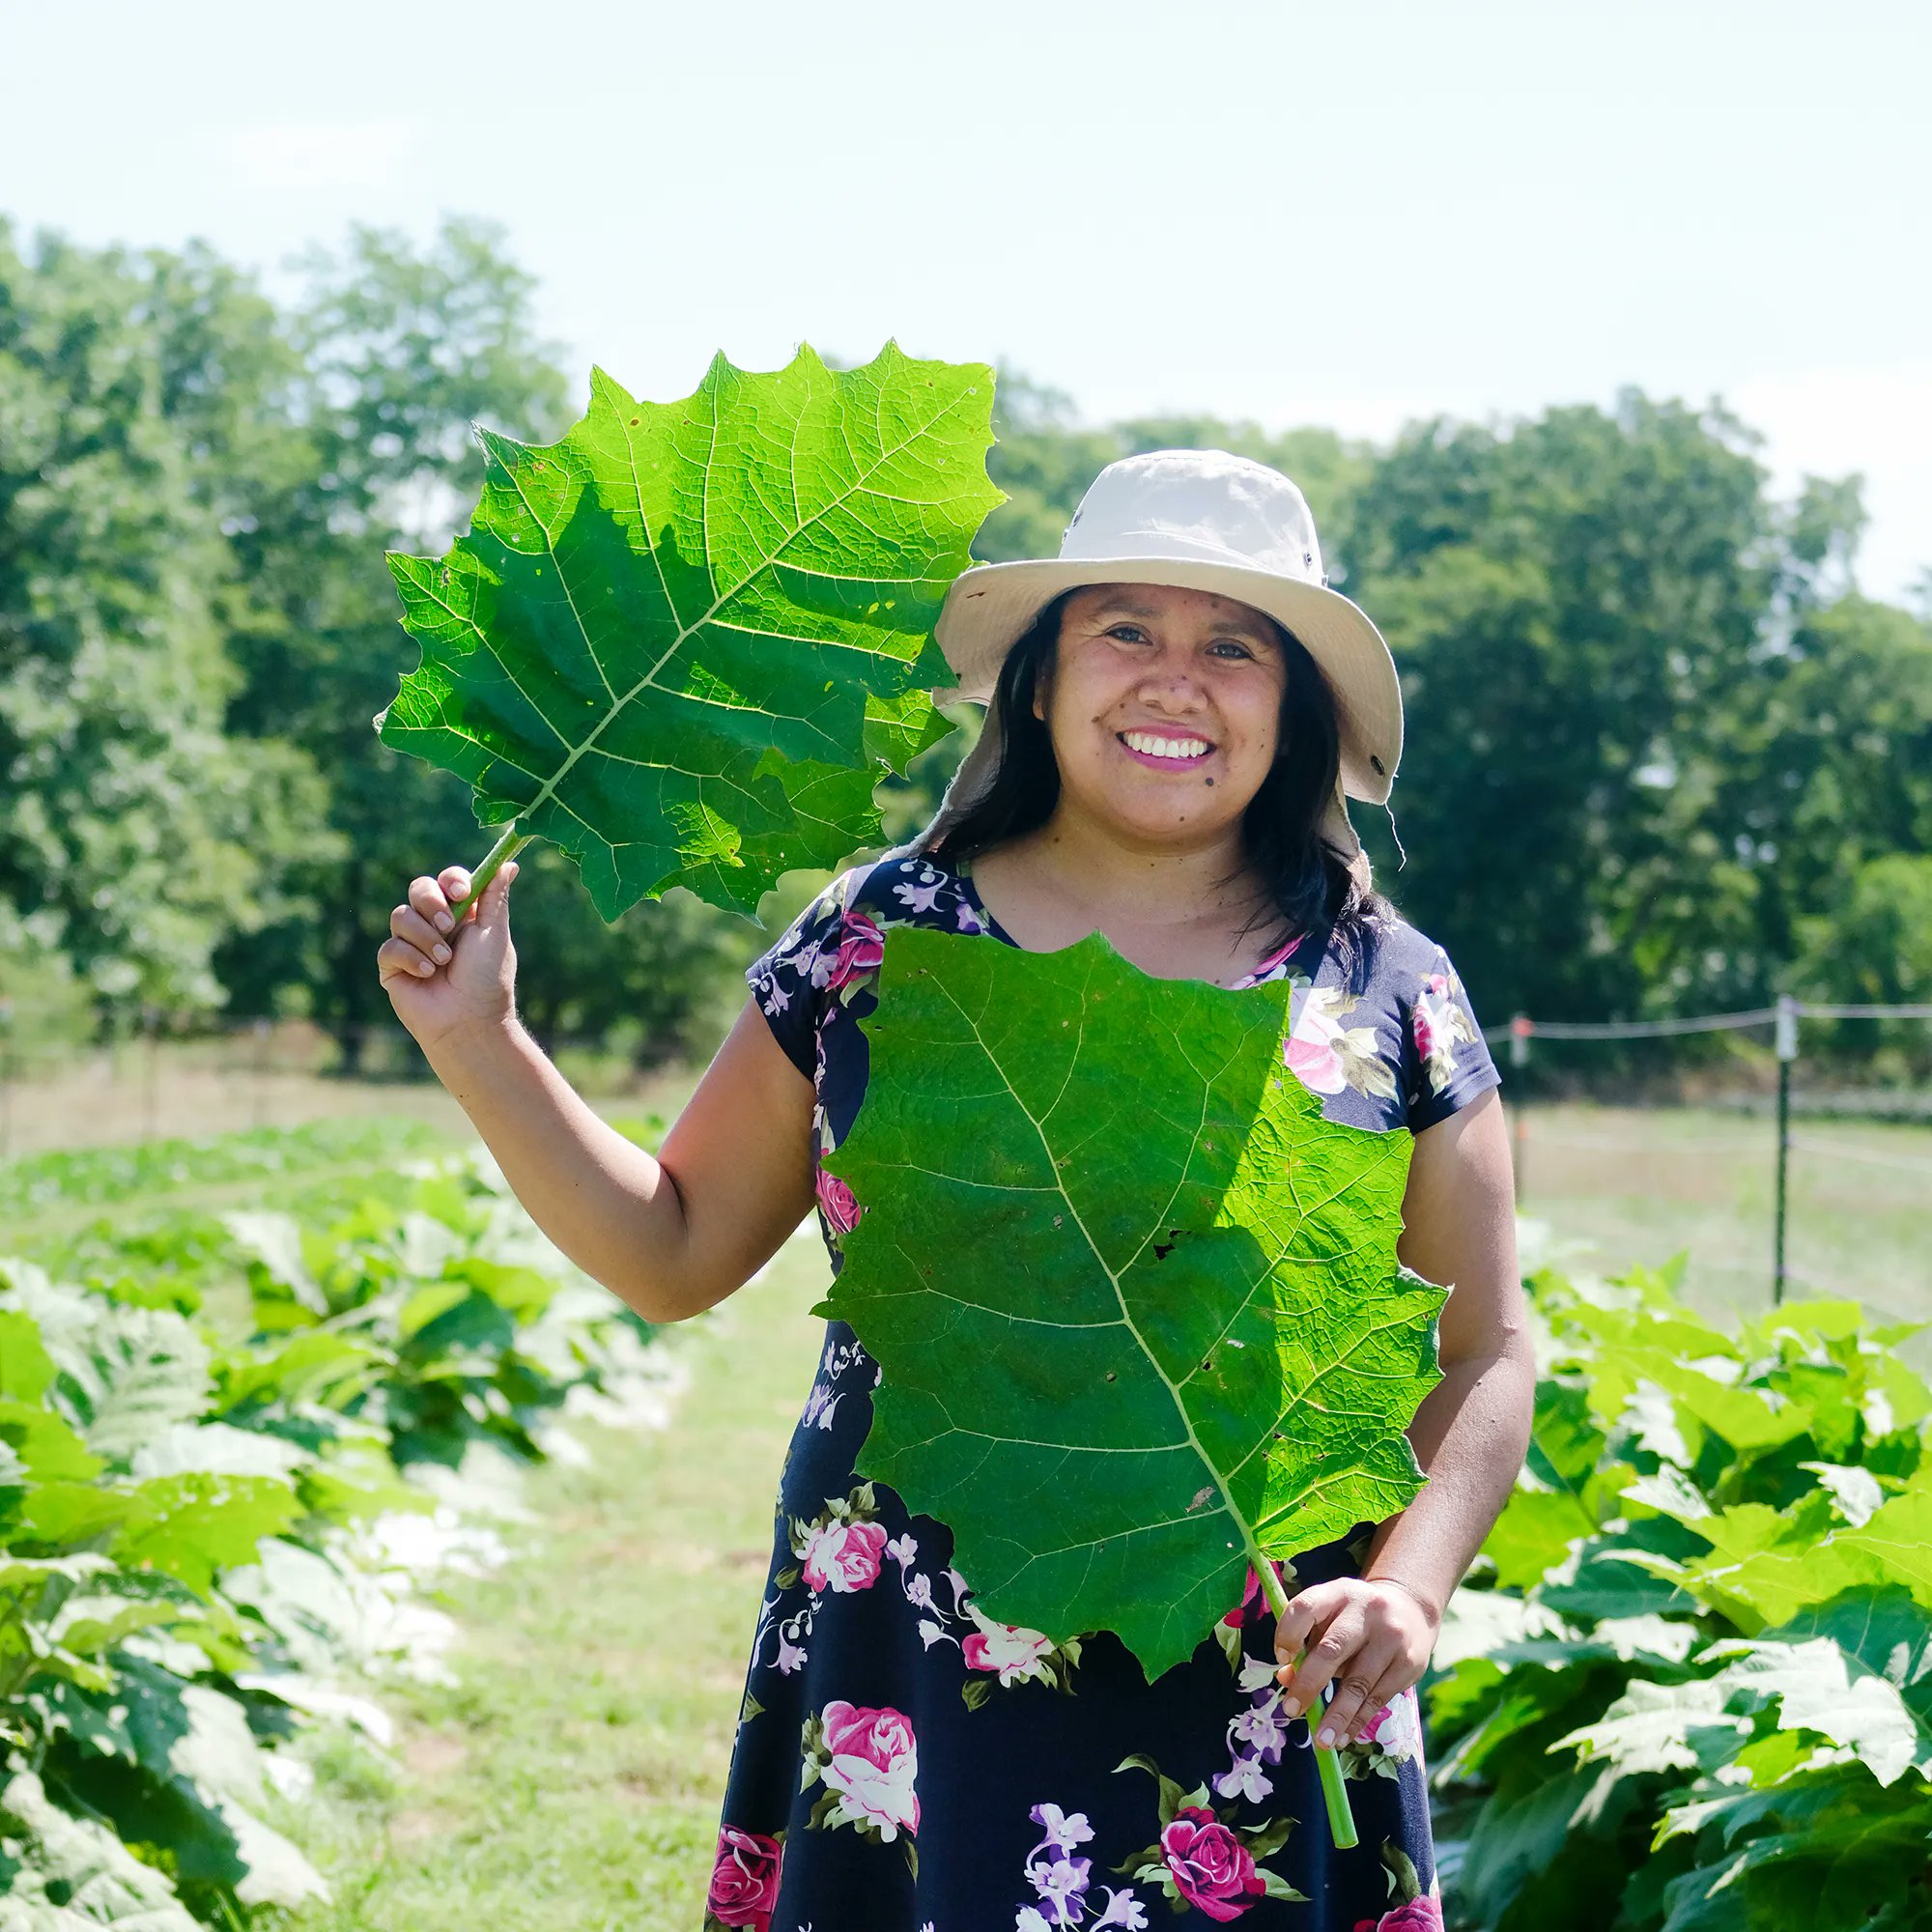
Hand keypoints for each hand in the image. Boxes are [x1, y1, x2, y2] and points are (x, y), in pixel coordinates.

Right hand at [377, 860, 520, 1050]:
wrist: (469, 1021)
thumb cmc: (488, 980)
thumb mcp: (494, 933)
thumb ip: (495, 897)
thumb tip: (509, 864)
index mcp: (462, 915)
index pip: (447, 882)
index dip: (451, 881)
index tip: (462, 893)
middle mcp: (434, 926)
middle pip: (418, 889)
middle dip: (432, 903)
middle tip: (449, 926)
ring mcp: (411, 944)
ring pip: (401, 915)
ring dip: (425, 937)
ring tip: (444, 960)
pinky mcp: (392, 966)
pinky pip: (391, 947)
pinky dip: (412, 958)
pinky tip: (428, 974)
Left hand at [1271, 1576, 1439, 1747]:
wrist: (1411, 1608)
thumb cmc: (1355, 1618)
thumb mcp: (1330, 1618)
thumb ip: (1306, 1643)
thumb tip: (1285, 1678)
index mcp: (1338, 1593)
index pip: (1306, 1607)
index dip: (1288, 1634)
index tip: (1280, 1660)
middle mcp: (1366, 1611)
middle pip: (1331, 1649)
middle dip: (1308, 1684)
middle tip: (1291, 1710)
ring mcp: (1391, 1638)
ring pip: (1358, 1682)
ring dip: (1336, 1715)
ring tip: (1321, 1740)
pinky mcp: (1409, 1664)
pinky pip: (1378, 1698)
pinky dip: (1358, 1721)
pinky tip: (1343, 1736)